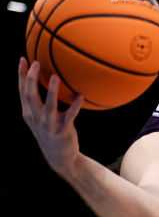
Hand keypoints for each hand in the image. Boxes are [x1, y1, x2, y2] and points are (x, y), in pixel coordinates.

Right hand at [19, 58, 83, 177]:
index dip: (20, 75)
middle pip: (30, 95)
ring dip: (52, 91)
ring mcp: (48, 125)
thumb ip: (42, 102)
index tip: (22, 59)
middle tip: (36, 63)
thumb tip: (50, 80)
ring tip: (55, 77)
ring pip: (48, 106)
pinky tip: (81, 95)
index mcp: (29, 113)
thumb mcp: (42, 118)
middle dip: (30, 79)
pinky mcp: (63, 131)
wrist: (59, 157)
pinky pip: (70, 116)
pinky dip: (75, 105)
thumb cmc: (52, 132)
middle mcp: (36, 118)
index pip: (22, 91)